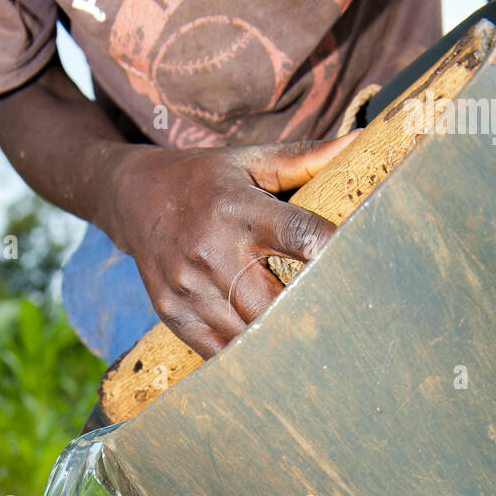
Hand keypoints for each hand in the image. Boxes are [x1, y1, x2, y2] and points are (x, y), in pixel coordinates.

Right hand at [102, 136, 355, 357]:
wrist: (133, 198)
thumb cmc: (205, 180)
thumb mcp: (250, 160)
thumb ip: (305, 158)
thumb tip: (362, 140)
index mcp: (240, 209)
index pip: (301, 236)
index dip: (334, 255)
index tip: (362, 270)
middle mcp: (212, 250)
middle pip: (275, 303)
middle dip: (307, 314)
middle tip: (340, 325)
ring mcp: (189, 287)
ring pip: (248, 334)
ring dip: (279, 342)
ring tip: (309, 348)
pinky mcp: (173, 313)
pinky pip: (218, 350)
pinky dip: (246, 356)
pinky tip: (267, 354)